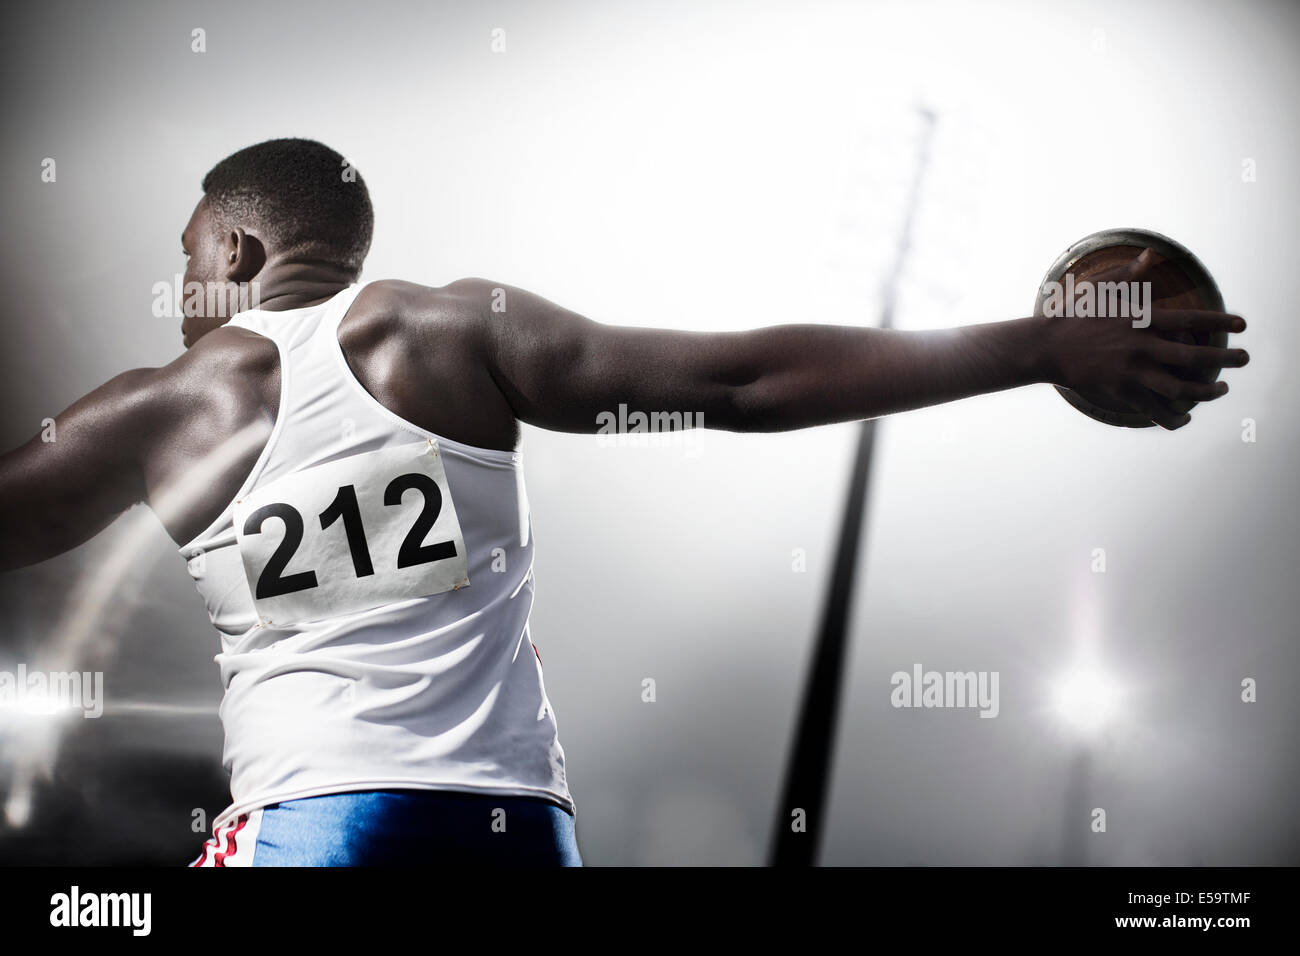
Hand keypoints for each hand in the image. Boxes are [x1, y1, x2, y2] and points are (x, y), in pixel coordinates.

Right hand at [1036, 248, 1248, 428]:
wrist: (1044, 347)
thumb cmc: (1071, 316)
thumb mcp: (1099, 290)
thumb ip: (1128, 276)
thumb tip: (1148, 255)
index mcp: (1140, 319)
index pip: (1191, 320)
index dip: (1220, 322)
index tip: (1241, 325)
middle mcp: (1141, 346)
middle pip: (1195, 357)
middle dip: (1226, 358)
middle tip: (1245, 359)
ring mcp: (1132, 371)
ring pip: (1181, 387)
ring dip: (1207, 391)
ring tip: (1221, 389)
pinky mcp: (1120, 391)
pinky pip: (1154, 409)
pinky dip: (1173, 417)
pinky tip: (1185, 417)